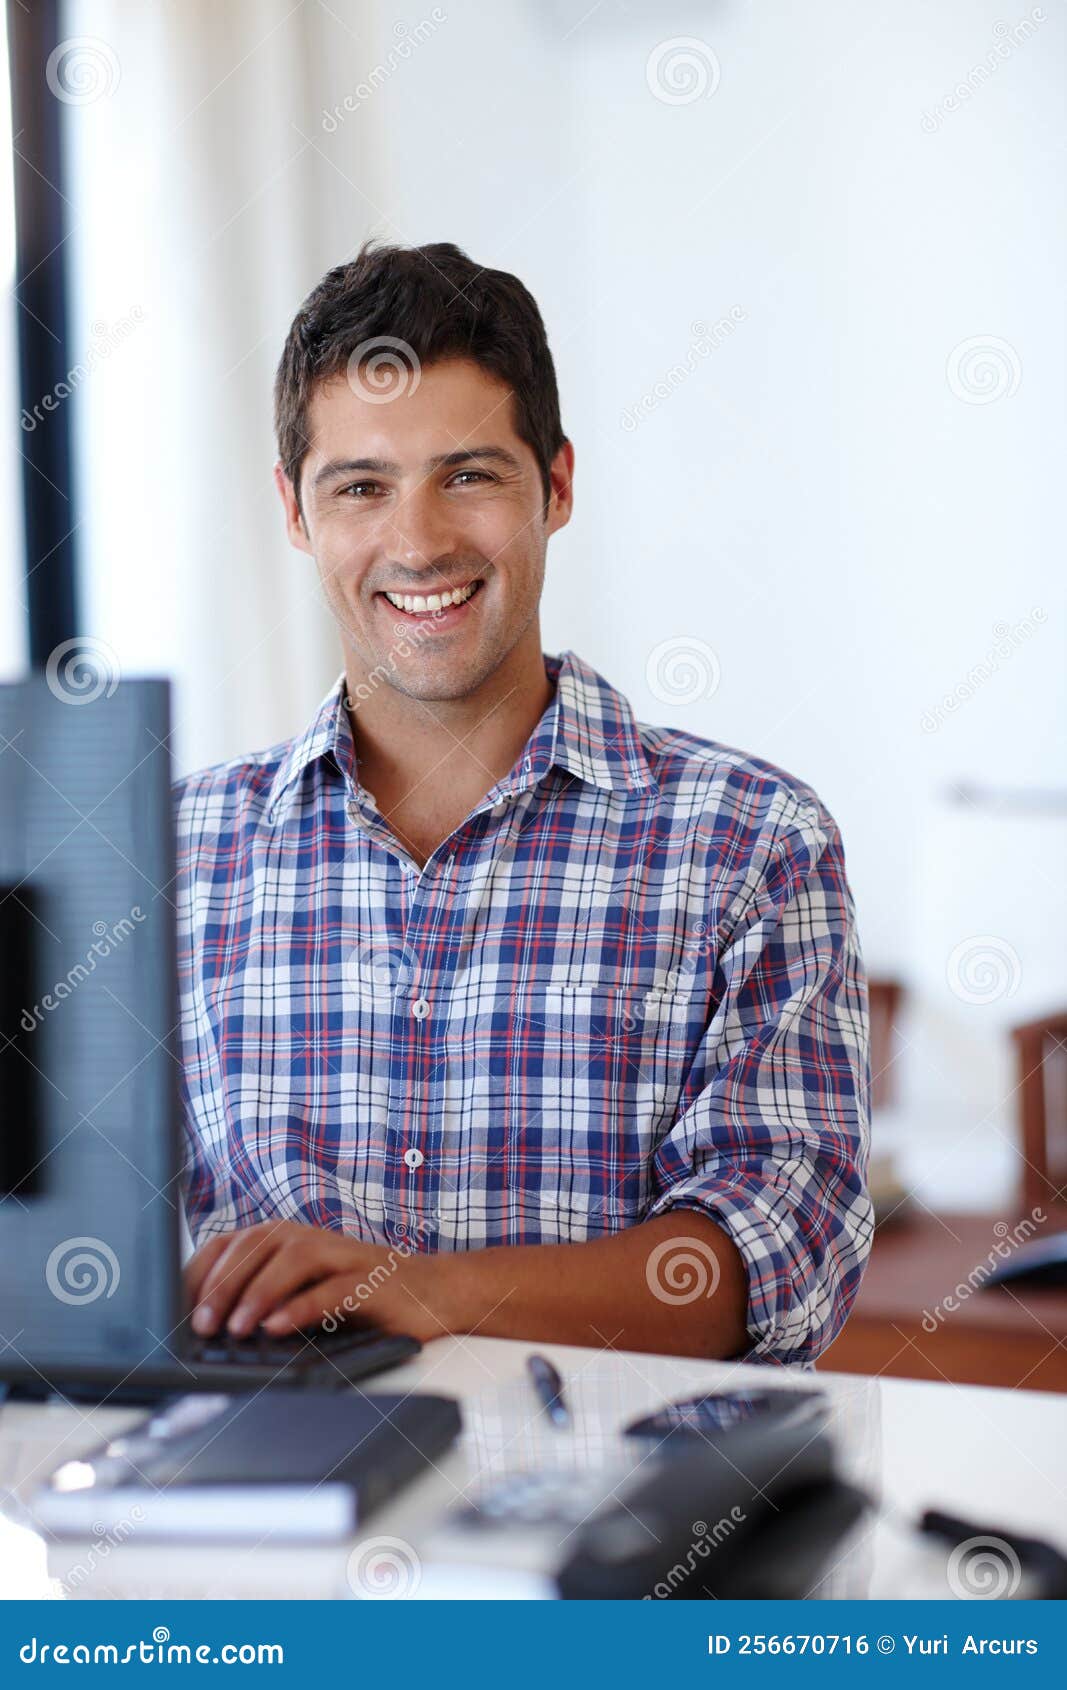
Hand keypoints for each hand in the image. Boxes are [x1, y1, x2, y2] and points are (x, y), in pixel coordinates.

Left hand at [183, 1220, 442, 1341]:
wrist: (428, 1292)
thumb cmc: (355, 1296)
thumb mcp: (299, 1293)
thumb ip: (260, 1298)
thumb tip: (202, 1327)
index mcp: (283, 1239)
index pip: (229, 1244)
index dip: (201, 1274)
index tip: (177, 1310)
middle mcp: (309, 1238)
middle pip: (255, 1248)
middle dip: (223, 1287)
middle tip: (201, 1325)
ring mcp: (342, 1255)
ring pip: (292, 1260)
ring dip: (258, 1293)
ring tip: (236, 1329)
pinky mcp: (370, 1280)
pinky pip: (332, 1288)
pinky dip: (302, 1307)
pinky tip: (279, 1327)